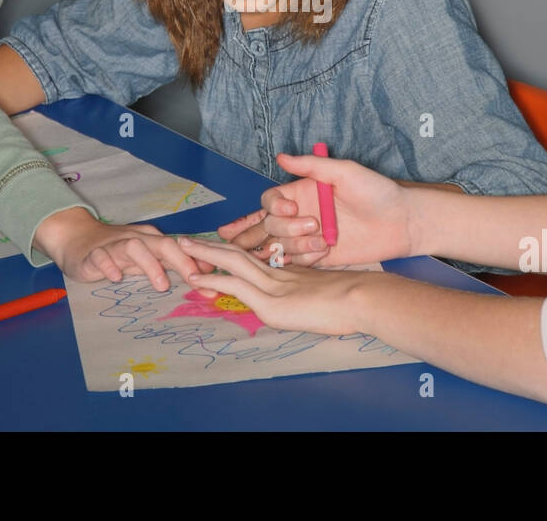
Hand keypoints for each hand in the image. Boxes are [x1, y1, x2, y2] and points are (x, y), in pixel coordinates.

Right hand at [33, 208, 215, 291]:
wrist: (76, 238)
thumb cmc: (116, 251)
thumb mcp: (146, 258)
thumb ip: (172, 265)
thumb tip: (206, 273)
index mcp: (152, 240)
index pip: (179, 248)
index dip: (197, 263)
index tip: (215, 281)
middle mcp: (137, 239)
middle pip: (162, 244)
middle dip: (182, 261)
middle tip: (195, 281)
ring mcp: (115, 245)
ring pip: (135, 247)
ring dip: (150, 265)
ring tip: (161, 285)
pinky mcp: (94, 254)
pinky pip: (102, 257)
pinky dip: (109, 266)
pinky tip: (116, 278)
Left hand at [176, 236, 381, 334]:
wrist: (364, 299)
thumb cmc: (356, 301)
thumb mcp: (328, 297)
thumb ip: (310, 298)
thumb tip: (304, 306)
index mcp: (291, 274)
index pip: (255, 259)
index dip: (232, 253)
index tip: (216, 248)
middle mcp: (279, 274)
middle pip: (239, 253)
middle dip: (211, 246)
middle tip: (188, 240)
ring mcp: (274, 286)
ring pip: (232, 262)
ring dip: (204, 255)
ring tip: (182, 248)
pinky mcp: (271, 301)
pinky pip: (235, 285)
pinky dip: (213, 280)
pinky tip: (195, 278)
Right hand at [218, 153, 418, 266]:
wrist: (401, 223)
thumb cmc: (377, 192)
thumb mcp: (345, 172)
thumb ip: (312, 166)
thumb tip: (281, 156)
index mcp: (303, 192)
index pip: (270, 200)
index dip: (274, 206)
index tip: (293, 208)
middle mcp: (302, 215)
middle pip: (269, 225)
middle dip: (286, 229)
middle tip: (313, 225)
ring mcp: (308, 237)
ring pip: (280, 246)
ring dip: (296, 245)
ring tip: (322, 242)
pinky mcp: (318, 256)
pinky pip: (296, 261)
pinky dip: (305, 258)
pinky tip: (325, 251)